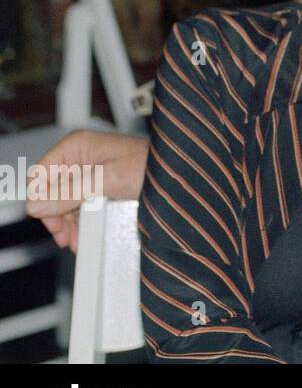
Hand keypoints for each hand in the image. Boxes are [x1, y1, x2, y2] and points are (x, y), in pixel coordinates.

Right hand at [25, 128, 149, 252]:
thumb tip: (37, 204)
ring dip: (66, 223)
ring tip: (73, 240)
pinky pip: (79, 207)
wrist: (178, 175)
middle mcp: (80, 158)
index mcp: (77, 146)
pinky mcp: (98, 188)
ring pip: (62, 203)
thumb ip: (71, 191)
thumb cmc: (152, 166)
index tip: (47, 218)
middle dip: (54, 216)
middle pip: (49, 192)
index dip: (40, 198)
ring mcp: (88, 174)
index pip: (40, 174)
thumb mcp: (108, 180)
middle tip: (62, 235)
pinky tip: (82, 235)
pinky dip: (79, 222)